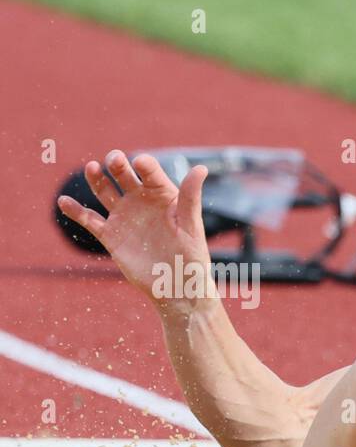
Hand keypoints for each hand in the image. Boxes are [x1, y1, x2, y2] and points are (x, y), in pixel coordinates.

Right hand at [57, 150, 211, 306]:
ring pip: (104, 191)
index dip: (145, 165)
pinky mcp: (110, 235)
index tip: (141, 163)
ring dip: (96, 179)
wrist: (176, 288)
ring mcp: (124, 216)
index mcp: (163, 195)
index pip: (151, 172)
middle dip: (117, 165)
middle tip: (113, 159)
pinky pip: (89, 219)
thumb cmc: (191, 257)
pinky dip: (75, 211)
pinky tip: (64, 202)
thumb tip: (201, 169)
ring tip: (92, 167)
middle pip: (124, 175)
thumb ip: (191, 197)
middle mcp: (141, 201)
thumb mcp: (191, 225)